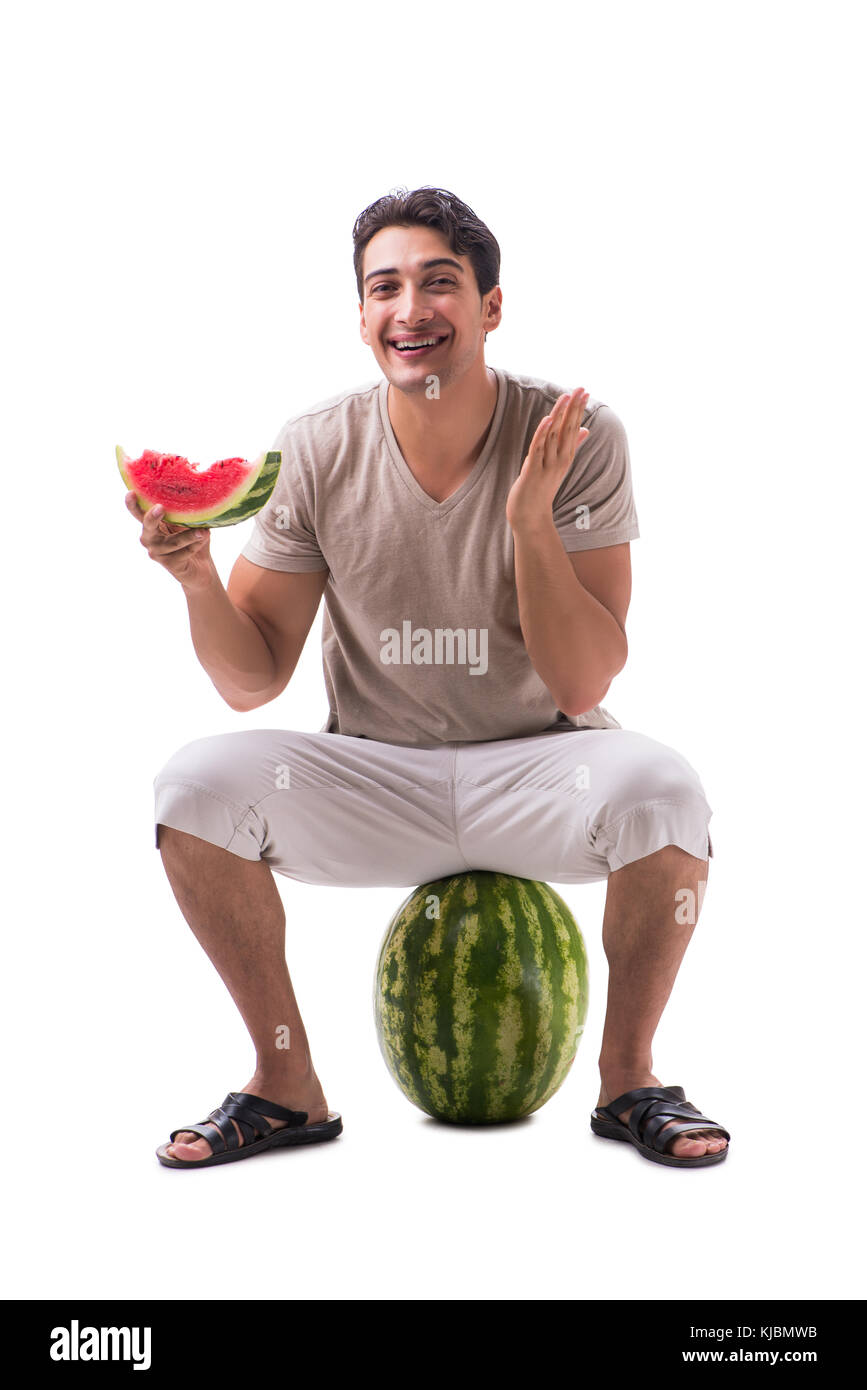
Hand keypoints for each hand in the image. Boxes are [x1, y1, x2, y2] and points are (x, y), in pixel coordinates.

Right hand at [126, 493, 214, 590]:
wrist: (201, 568)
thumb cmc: (192, 539)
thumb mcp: (188, 522)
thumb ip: (185, 511)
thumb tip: (194, 493)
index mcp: (152, 525)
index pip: (139, 513)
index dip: (133, 504)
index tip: (131, 493)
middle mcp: (150, 539)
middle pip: (148, 527)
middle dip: (152, 517)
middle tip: (160, 508)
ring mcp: (157, 553)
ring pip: (172, 542)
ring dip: (189, 535)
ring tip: (203, 530)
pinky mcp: (169, 565)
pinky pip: (184, 553)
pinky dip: (196, 545)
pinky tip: (205, 537)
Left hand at [506, 388, 589, 532]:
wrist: (530, 518)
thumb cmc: (541, 490)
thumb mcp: (558, 466)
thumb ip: (571, 446)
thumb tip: (585, 430)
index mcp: (564, 457)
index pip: (573, 428)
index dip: (578, 409)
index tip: (585, 391)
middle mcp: (558, 460)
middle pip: (567, 429)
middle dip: (574, 408)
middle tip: (581, 388)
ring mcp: (546, 466)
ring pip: (554, 436)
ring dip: (559, 416)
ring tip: (566, 397)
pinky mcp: (532, 472)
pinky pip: (538, 449)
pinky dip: (542, 434)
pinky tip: (547, 420)